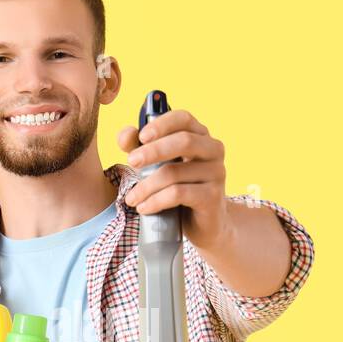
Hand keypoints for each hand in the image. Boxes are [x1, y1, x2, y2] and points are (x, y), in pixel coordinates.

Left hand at [117, 108, 230, 249]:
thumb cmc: (178, 188)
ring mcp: (216, 173)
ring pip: (175, 173)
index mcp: (200, 135)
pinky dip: (156, 201)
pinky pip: (178, 194)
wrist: (204, 223)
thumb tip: (125, 134)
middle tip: (131, 162)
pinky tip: (144, 208)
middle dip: (153, 151)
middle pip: (184, 141)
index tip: (141, 136)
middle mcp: (213, 150)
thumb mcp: (155, 165)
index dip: (162, 124)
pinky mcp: (213, 196)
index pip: (184, 118)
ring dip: (146, 186)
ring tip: (132, 199)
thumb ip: (138, 146)